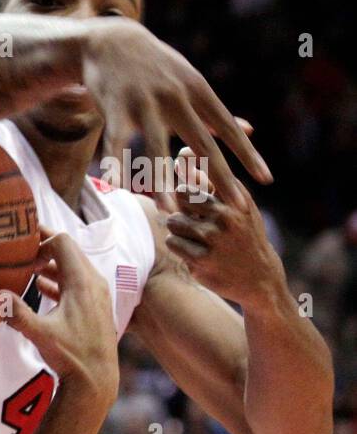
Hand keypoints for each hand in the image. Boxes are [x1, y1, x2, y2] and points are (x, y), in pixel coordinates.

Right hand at [0, 232, 118, 401]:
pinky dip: (58, 279)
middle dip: (44, 247)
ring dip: (51, 264)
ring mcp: (96, 294)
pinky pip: (76, 282)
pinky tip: (41, 287)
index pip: (63, 242)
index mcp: (82, 283)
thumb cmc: (72, 356)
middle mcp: (93, 283)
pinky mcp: (94, 306)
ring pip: (72, 266)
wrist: (97, 380)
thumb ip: (18, 313)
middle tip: (20, 250)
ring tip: (26, 268)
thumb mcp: (41, 334)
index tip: (21, 247)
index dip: (41, 239)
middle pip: (69, 250)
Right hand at [81, 19, 271, 210]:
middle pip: (201, 143)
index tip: (266, 179)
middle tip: (236, 204)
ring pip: (155, 147)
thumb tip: (250, 130)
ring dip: (162, 181)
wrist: (111, 41)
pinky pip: (114, 142)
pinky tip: (117, 186)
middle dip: (221, 176)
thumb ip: (215, 111)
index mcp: (198, 91)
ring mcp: (144, 102)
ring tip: (170, 210)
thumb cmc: (156, 68)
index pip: (228, 128)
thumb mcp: (191, 82)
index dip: (247, 155)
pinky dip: (115, 164)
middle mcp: (175, 96)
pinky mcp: (114, 107)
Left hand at [162, 144, 288, 309]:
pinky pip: (172, 242)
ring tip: (196, 238)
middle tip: (192, 217)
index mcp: (238, 196)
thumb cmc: (241, 235)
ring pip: (173, 220)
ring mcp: (215, 237)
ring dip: (178, 229)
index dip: (188, 162)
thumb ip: (207, 183)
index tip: (181, 160)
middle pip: (183, 193)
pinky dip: (178, 246)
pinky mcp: (203, 259)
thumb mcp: (235, 206)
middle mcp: (228, 214)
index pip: (206, 169)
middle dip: (181, 205)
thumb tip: (182, 156)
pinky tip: (195, 252)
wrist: (260, 277)